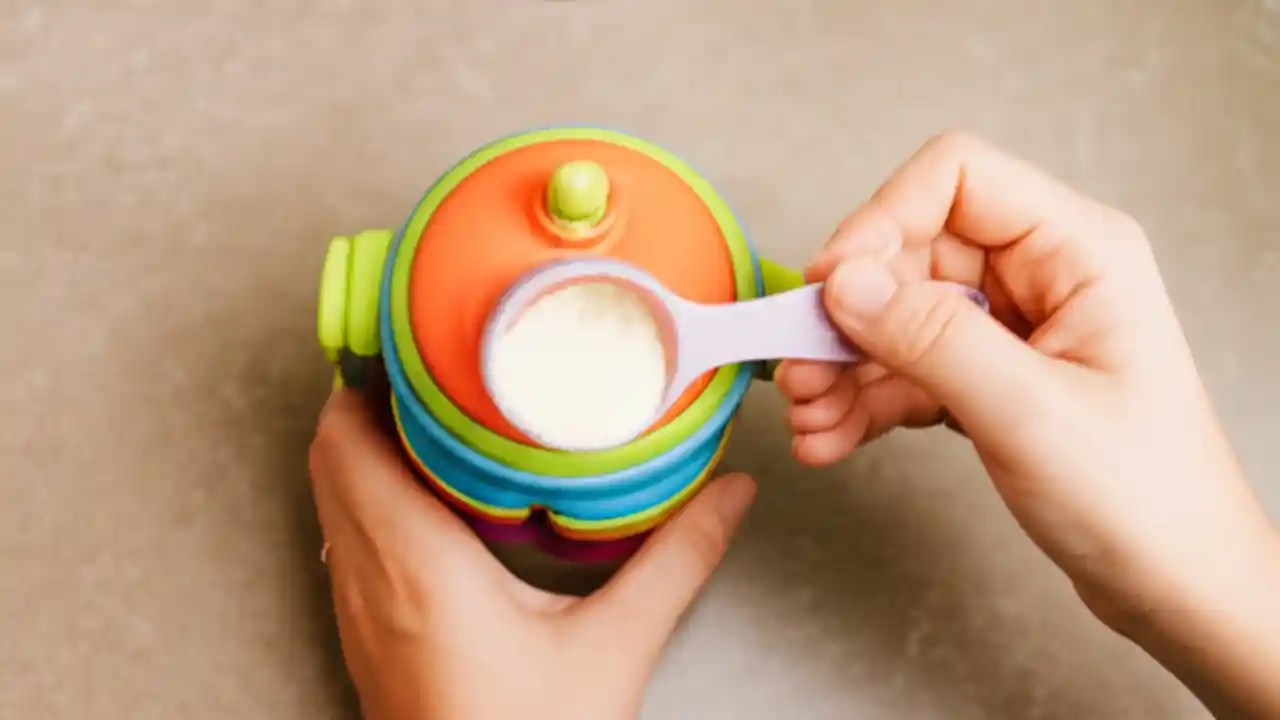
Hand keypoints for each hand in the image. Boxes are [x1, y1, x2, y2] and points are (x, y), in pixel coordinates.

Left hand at [308, 387, 755, 719]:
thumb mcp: (616, 647)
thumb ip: (676, 561)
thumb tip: (729, 496)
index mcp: (417, 565)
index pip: (349, 440)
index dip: (363, 376)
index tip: (400, 333)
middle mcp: (370, 579)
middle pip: (329, 456)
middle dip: (365, 396)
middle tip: (422, 356)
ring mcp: (358, 610)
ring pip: (331, 497)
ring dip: (361, 443)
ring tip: (425, 408)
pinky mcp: (366, 634)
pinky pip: (345, 537)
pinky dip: (366, 492)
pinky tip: (424, 493)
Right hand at [776, 132, 1279, 716]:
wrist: (1176, 584)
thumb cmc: (1143, 497)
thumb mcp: (1028, 410)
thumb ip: (932, 338)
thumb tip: (844, 284)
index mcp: (1078, 251)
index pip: (957, 179)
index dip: (881, 218)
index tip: (827, 282)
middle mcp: (1043, 276)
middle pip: (912, 254)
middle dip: (847, 314)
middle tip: (798, 369)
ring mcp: (1014, 328)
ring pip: (898, 316)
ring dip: (844, 366)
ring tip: (809, 417)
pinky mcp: (990, 377)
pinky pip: (907, 368)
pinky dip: (863, 400)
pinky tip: (831, 437)